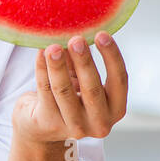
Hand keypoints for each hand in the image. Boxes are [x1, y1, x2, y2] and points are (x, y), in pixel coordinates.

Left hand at [12, 31, 127, 143]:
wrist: (41, 127)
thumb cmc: (67, 98)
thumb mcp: (80, 80)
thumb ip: (81, 62)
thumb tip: (77, 33)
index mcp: (116, 109)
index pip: (120, 80)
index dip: (112, 56)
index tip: (102, 34)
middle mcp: (100, 123)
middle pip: (91, 88)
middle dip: (83, 61)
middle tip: (76, 39)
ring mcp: (75, 127)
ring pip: (64, 91)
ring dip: (58, 65)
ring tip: (53, 46)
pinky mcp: (50, 124)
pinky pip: (44, 91)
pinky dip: (42, 69)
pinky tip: (40, 53)